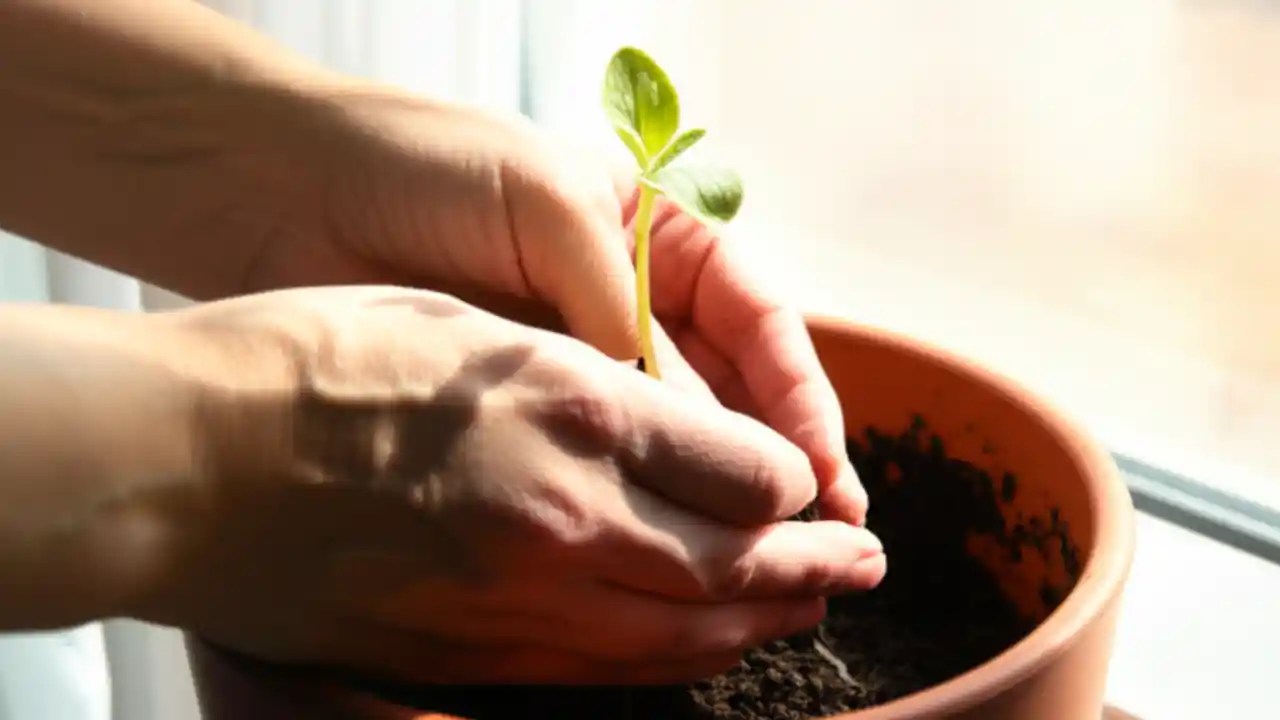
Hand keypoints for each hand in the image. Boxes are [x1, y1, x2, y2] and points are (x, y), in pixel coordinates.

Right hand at [151, 286, 884, 683]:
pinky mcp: (468, 656)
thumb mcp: (477, 325)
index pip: (744, 470)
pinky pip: (604, 676)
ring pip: (684, 638)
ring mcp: (518, 600)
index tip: (815, 488)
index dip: (798, 486)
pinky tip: (699, 652)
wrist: (188, 461)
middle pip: (736, 568)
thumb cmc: (318, 361)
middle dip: (814, 570)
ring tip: (805, 612)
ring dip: (760, 626)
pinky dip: (673, 664)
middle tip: (859, 566)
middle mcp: (566, 516)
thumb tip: (686, 433)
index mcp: (572, 409)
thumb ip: (593, 384)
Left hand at [238, 83, 866, 523]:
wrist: (283, 184)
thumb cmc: (421, 164)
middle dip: (775, 468)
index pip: (757, 324)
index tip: (824, 475)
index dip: (799, 399)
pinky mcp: (515, 413)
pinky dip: (628, 507)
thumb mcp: (546, 206)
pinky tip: (656, 550)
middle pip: (728, 397)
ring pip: (666, 443)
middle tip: (816, 545)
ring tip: (756, 567)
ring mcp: (571, 364)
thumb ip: (620, 309)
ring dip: (713, 502)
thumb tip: (691, 423)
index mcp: (654, 240)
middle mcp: (625, 307)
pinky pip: (589, 465)